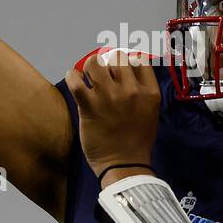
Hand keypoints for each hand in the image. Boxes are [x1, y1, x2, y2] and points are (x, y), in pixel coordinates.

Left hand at [63, 51, 160, 181]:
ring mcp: (109, 97)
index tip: (120, 68)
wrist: (124, 165)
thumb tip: (126, 72)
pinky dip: (72, 76)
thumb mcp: (150, 112)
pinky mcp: (90, 106)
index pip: (138, 60)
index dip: (127, 61)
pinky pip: (76, 80)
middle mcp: (131, 91)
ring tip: (87, 75)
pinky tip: (74, 79)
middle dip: (108, 62)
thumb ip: (142, 92)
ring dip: (89, 66)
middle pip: (117, 58)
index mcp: (149, 93)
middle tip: (102, 73)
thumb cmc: (137, 141)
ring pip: (95, 63)